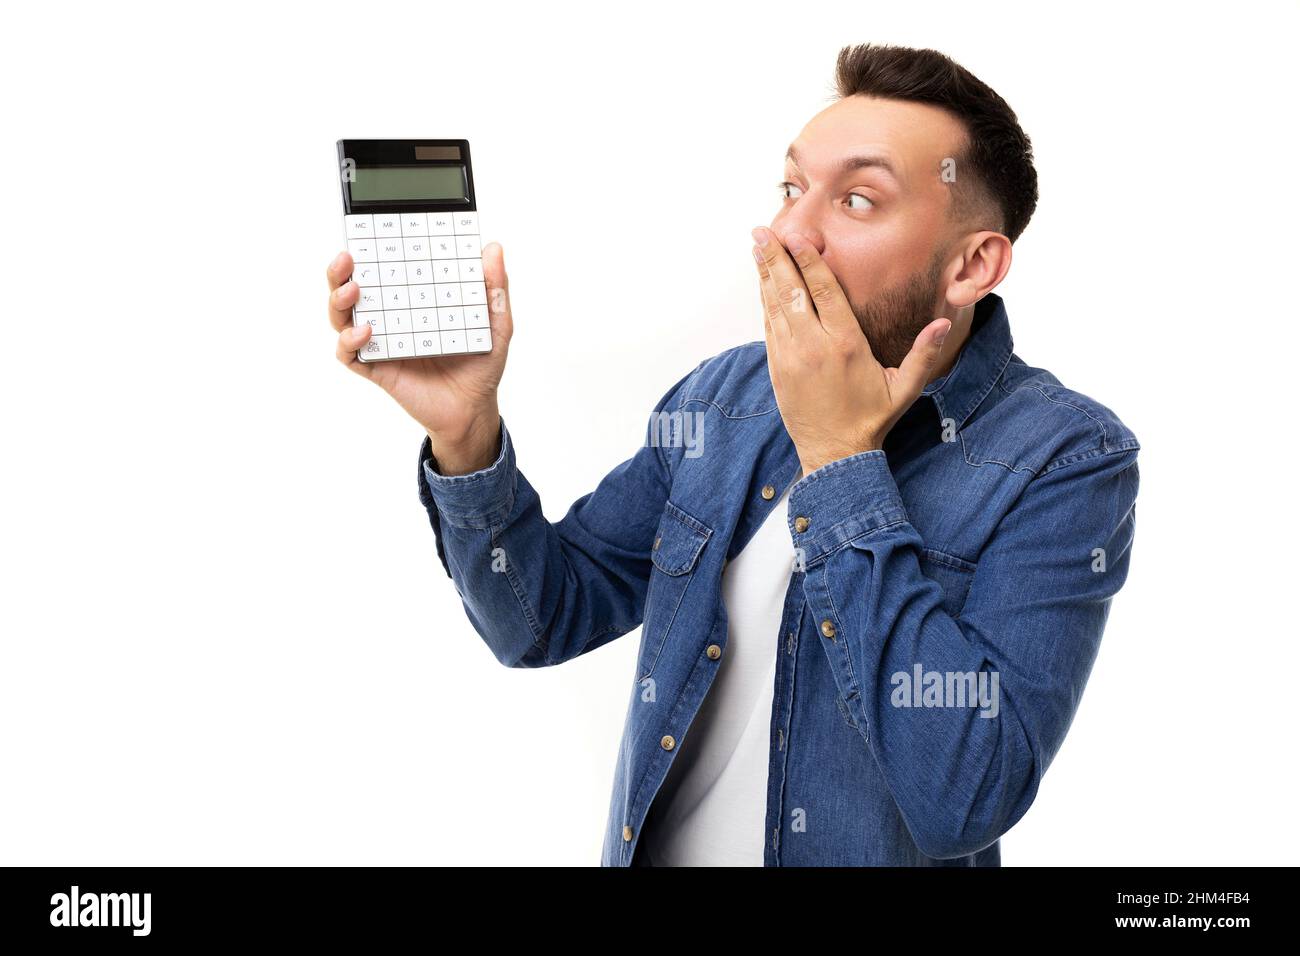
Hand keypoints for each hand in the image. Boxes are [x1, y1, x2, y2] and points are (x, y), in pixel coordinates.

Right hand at [327, 244, 513, 472]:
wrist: (474, 410)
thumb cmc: (482, 366)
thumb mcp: (495, 324)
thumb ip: (493, 288)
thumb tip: (493, 248)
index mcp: (413, 301)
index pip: (385, 270)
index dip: (371, 251)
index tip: (369, 232)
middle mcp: (391, 318)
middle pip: (352, 289)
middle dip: (340, 272)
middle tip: (346, 258)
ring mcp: (381, 343)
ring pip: (342, 318)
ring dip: (339, 301)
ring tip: (351, 290)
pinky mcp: (376, 369)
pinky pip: (350, 354)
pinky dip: (349, 341)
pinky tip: (365, 331)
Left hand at [752, 226, 950, 476]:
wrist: (835, 454)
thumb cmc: (872, 418)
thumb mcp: (904, 388)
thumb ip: (923, 354)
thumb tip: (944, 322)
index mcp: (846, 345)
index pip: (824, 291)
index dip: (808, 260)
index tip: (797, 235)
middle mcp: (814, 347)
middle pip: (791, 291)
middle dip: (776, 257)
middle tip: (763, 229)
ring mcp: (791, 357)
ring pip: (774, 306)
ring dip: (765, 274)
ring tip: (757, 245)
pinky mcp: (777, 368)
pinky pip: (769, 326)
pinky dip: (765, 300)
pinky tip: (763, 281)